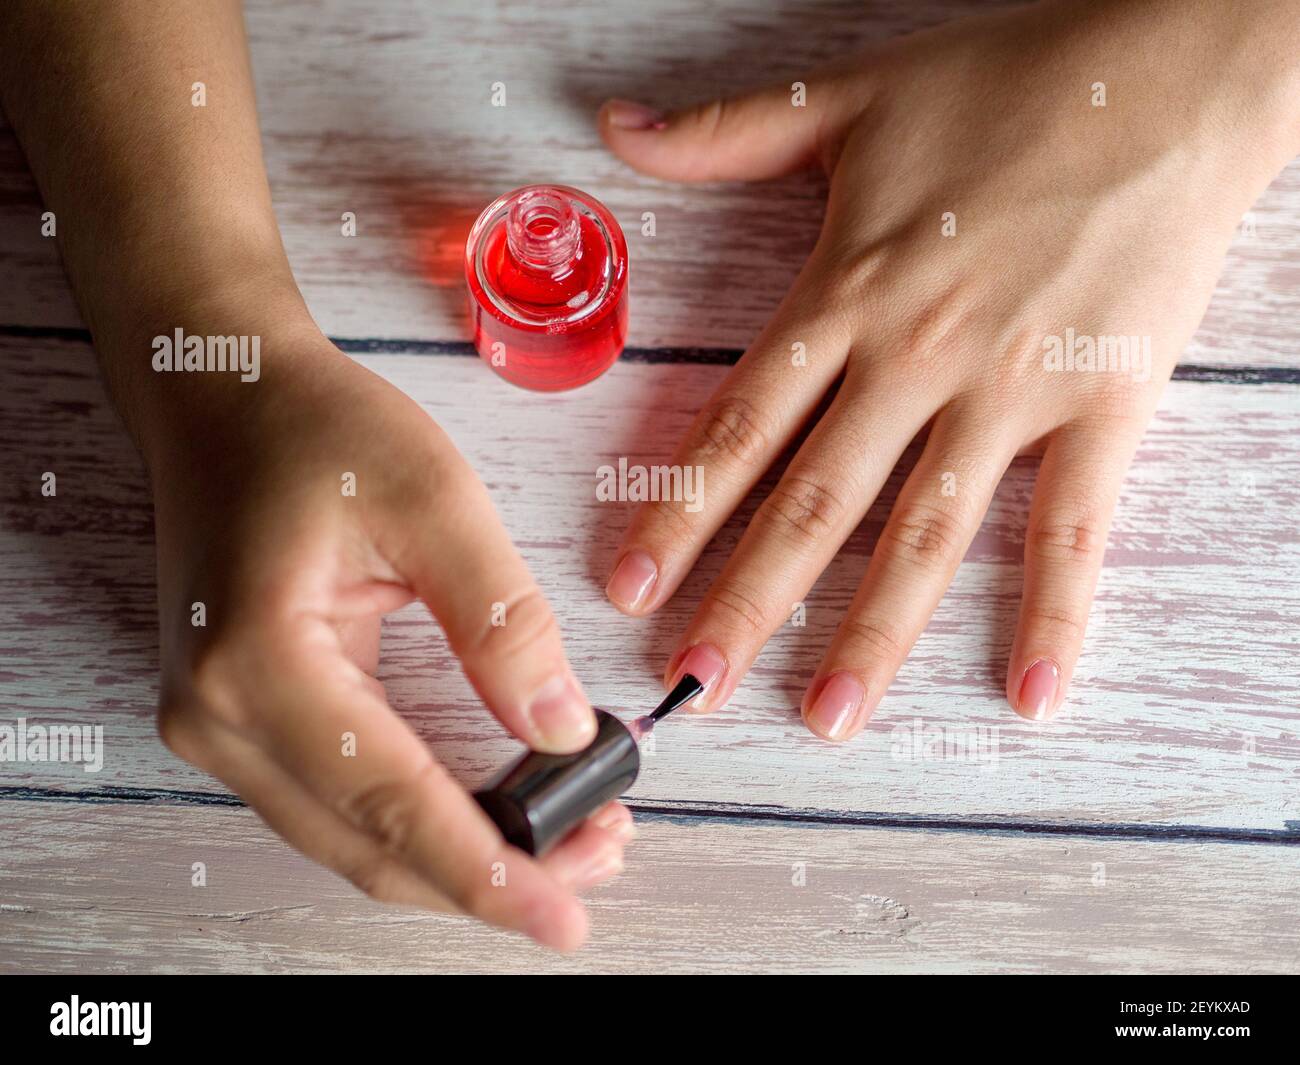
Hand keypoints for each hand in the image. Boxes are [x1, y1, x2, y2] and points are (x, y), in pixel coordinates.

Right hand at [148, 318, 628, 950]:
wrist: (227, 400)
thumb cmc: (314, 430)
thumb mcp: (432, 500)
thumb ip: (502, 620)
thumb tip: (561, 727)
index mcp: (261, 662)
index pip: (392, 802)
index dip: (488, 870)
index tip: (564, 915)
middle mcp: (222, 717)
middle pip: (371, 846)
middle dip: (490, 873)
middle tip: (598, 858)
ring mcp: (222, 727)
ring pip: (354, 838)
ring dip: (458, 854)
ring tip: (568, 837)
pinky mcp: (246, 720)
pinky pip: (341, 801)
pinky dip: (419, 820)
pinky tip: (492, 810)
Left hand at [598, 0, 1298, 736]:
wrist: (1174, 73)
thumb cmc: (1013, 82)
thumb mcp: (849, 95)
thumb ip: (724, 132)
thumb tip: (615, 126)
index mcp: (847, 292)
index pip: (742, 425)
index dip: (680, 513)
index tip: (632, 587)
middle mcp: (916, 356)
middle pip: (815, 502)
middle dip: (748, 600)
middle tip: (695, 681)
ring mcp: (1011, 388)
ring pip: (925, 532)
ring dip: (870, 632)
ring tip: (827, 715)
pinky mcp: (1104, 403)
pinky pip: (1074, 526)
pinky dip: (1055, 611)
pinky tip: (1033, 692)